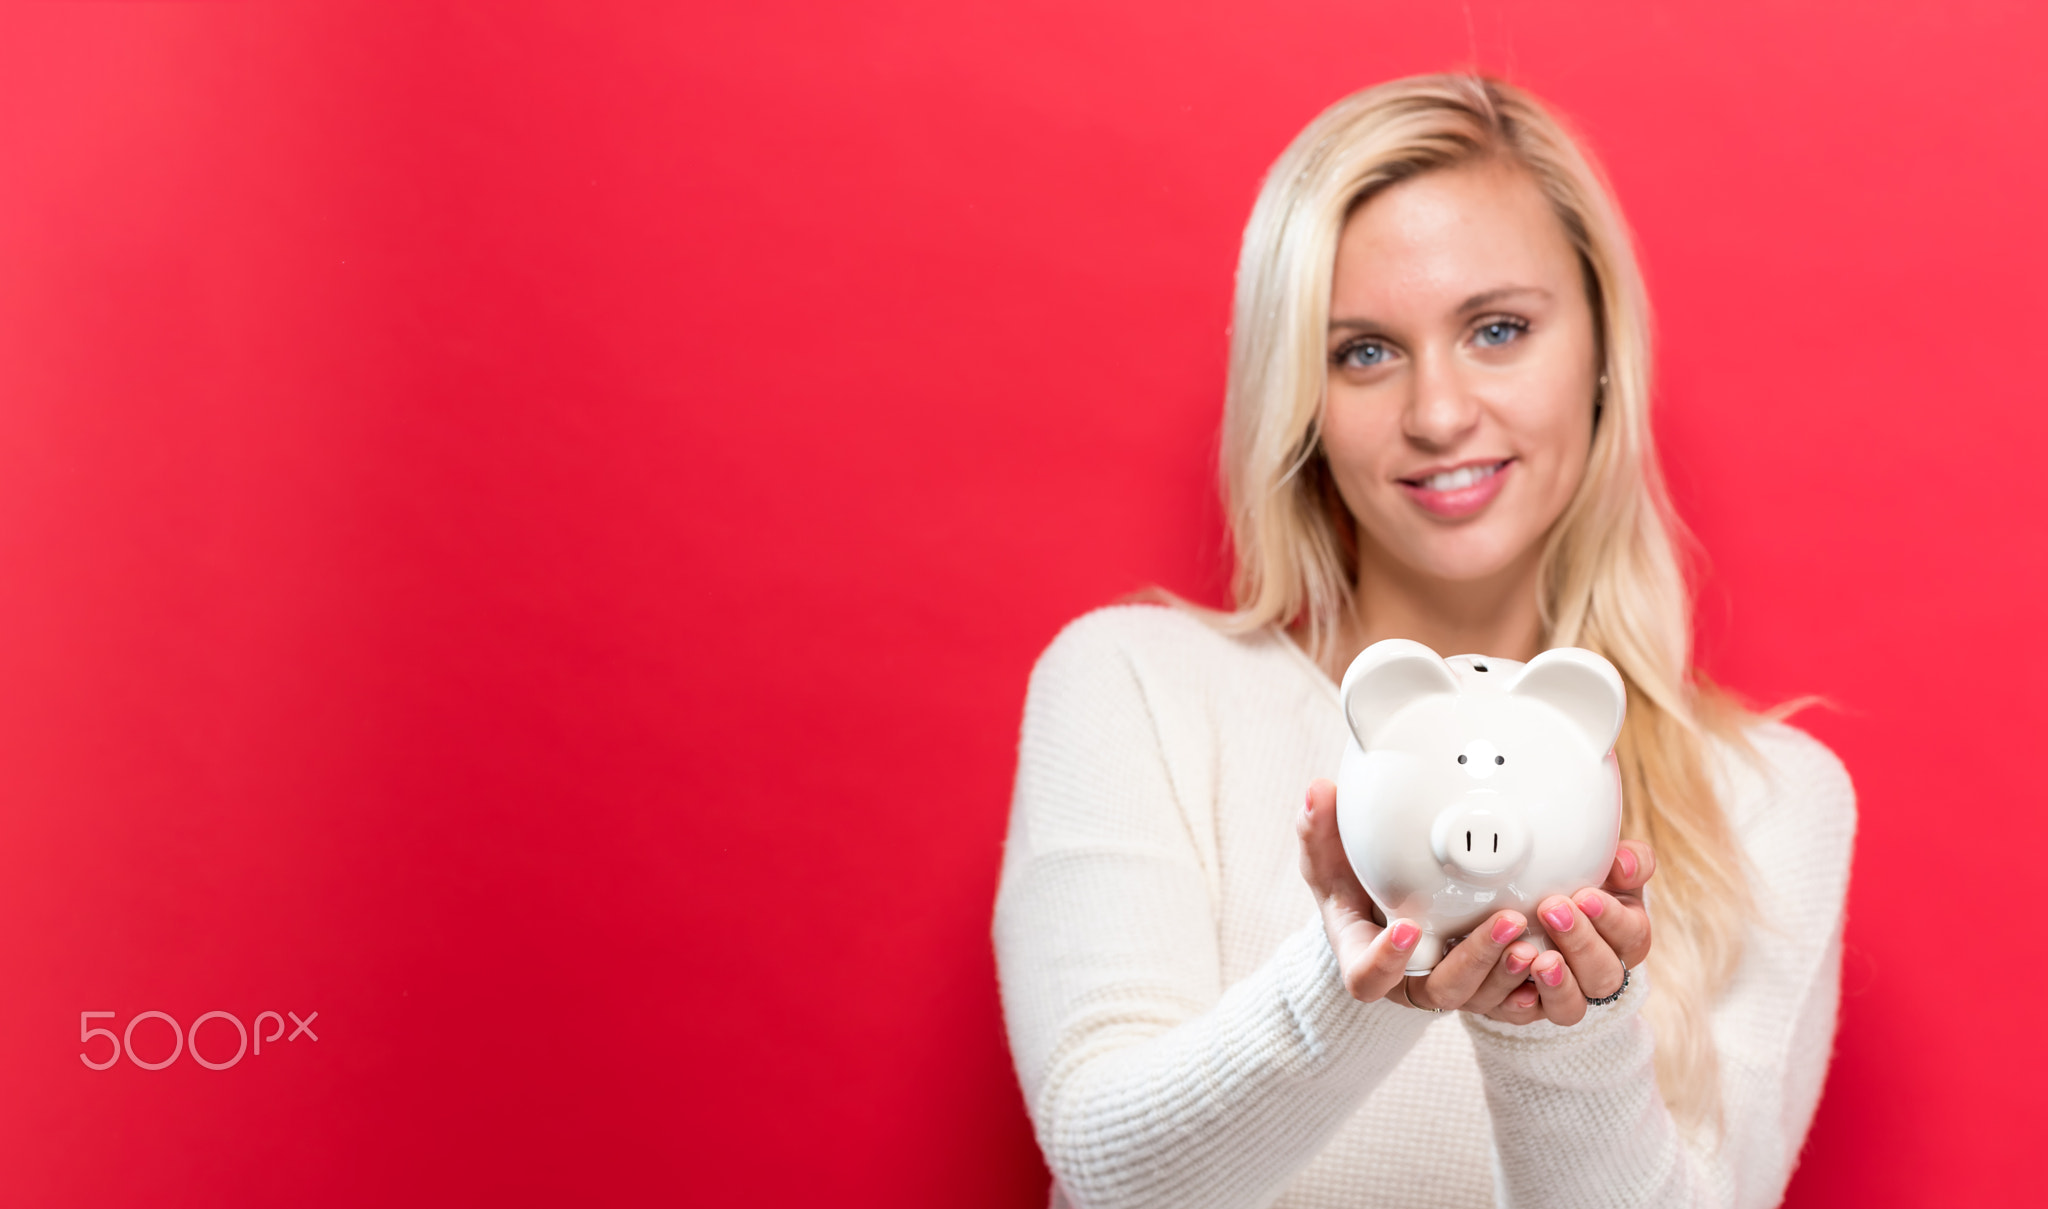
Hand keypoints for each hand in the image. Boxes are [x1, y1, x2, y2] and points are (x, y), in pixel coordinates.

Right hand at [1298, 779, 1533, 1011]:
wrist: (1384, 901)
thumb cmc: (1354, 881)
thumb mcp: (1330, 856)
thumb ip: (1320, 829)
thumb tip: (1318, 791)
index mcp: (1366, 958)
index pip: (1367, 978)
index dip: (1386, 962)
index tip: (1406, 926)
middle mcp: (1410, 981)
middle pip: (1441, 991)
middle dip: (1476, 958)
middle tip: (1508, 920)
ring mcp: (1450, 984)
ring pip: (1483, 1000)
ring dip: (1511, 970)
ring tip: (1537, 934)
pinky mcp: (1484, 986)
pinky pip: (1513, 1003)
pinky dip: (1535, 986)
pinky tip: (1554, 958)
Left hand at [1470, 839, 1655, 1026]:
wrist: (1514, 904)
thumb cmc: (1571, 885)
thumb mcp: (1605, 868)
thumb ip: (1628, 860)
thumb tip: (1626, 864)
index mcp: (1623, 939)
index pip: (1633, 937)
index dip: (1612, 919)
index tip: (1585, 896)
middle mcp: (1596, 975)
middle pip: (1604, 977)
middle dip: (1580, 944)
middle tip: (1552, 911)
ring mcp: (1560, 995)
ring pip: (1569, 1008)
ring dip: (1556, 985)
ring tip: (1534, 956)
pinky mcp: (1520, 1007)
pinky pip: (1519, 1017)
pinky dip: (1515, 1003)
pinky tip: (1512, 988)